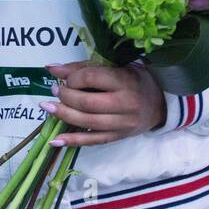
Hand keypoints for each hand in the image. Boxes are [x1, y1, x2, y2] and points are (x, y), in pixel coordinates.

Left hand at [42, 61, 165, 146]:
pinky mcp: (119, 137)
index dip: (72, 78)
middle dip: (65, 97)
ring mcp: (123, 123)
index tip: (65, 77)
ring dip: (63, 115)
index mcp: (124, 81)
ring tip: (47, 107)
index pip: (91, 78)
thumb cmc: (133, 80)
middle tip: (55, 91)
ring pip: (88, 122)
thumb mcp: (114, 67)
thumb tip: (51, 68)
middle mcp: (125, 104)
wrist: (160, 103)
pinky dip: (72, 141)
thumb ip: (83, 67)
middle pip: (87, 103)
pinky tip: (54, 140)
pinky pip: (93, 140)